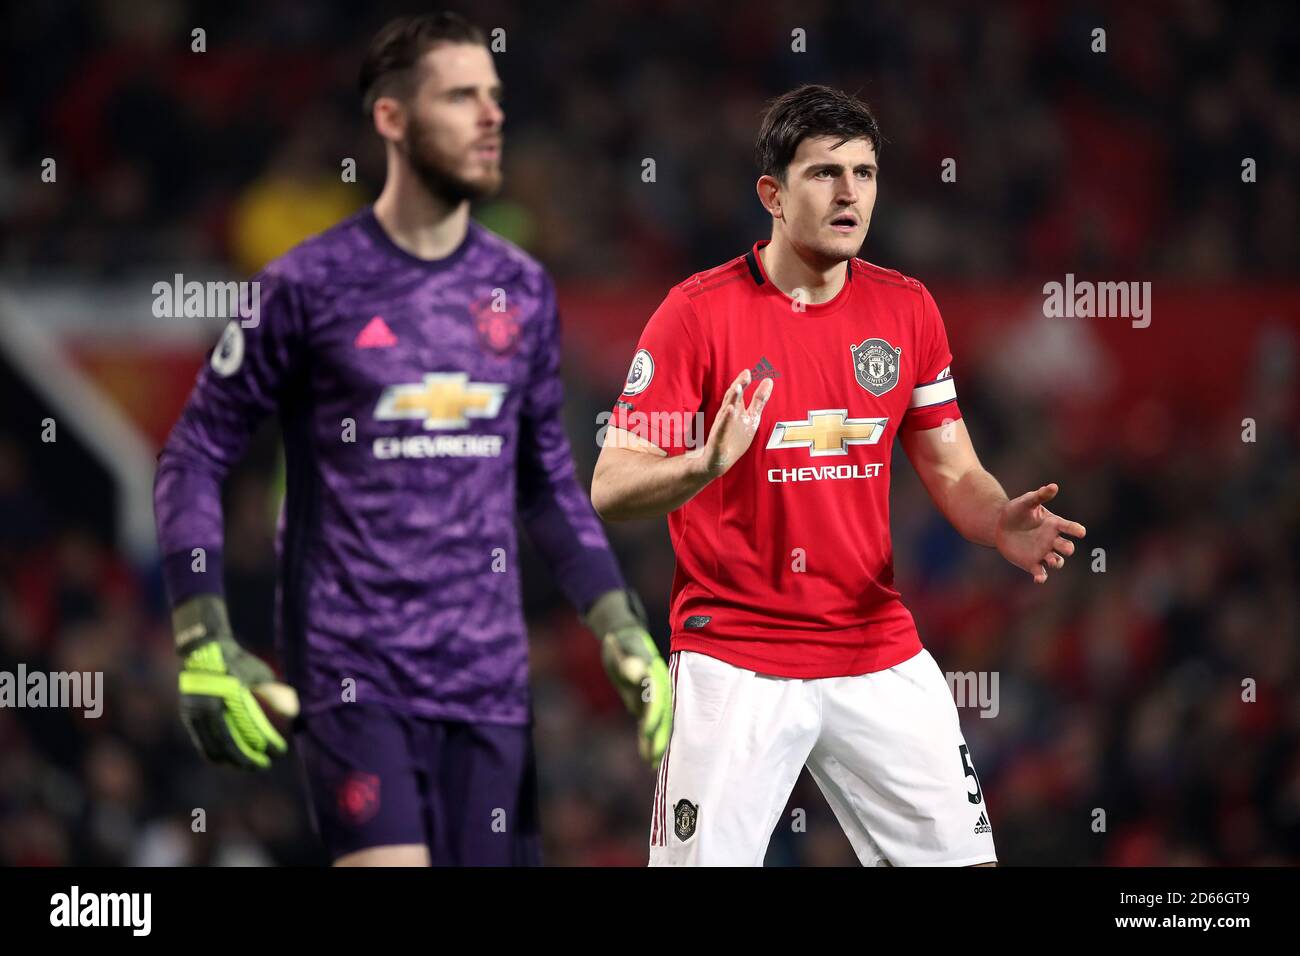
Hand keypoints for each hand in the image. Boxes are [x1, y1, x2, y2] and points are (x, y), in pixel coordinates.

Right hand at [174, 596, 297, 769]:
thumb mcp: (258, 674)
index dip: (267, 743)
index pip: (252, 729)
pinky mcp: (189, 715)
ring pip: (214, 747)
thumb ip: (273, 692)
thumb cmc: (237, 660)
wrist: (203, 648)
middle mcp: (212, 707)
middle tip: (264, 765)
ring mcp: (197, 712)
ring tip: (246, 765)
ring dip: (231, 760)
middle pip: (232, 744)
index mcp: (231, 696)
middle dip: (248, 758)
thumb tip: (293, 713)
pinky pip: (201, 741)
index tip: (280, 752)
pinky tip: (224, 761)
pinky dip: (212, 753)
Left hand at [601, 625, 671, 766]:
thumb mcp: (622, 647)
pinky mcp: (646, 705)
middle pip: (663, 715)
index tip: (647, 730)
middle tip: (655, 757)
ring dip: (656, 743)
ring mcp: (655, 698)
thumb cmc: (622, 642)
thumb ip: (629, 659)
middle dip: (660, 736)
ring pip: (658, 724)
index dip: (654, 714)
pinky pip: (648, 725)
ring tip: (652, 765)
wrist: (623, 639)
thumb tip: (638, 673)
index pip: (657, 697)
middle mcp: (660, 688)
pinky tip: (647, 758)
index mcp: (657, 674)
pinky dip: (647, 740)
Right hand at [691, 368, 773, 478]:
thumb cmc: (732, 438)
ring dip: (733, 399)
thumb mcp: (750, 418)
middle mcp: (727, 416)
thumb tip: (769, 381)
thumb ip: (759, 401)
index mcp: (735, 411)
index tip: (756, 374)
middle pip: (733, 398)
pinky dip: (726, 419)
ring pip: (727, 410)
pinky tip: (730, 410)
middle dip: (739, 385)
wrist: (716, 461)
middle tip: (746, 373)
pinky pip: (722, 428)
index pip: (740, 395)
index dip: (745, 384)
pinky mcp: (718, 439)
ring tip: (738, 387)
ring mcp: (722, 426)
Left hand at [994, 483, 1086, 583]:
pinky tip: (1039, 578)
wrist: (999, 525)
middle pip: (1066, 548)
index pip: (1069, 528)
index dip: (1076, 530)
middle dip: (1067, 548)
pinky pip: (1041, 573)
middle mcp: (1052, 540)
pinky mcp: (1032, 563)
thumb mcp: (1026, 501)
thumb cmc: (1016, 511)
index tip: (1080, 532)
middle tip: (1063, 547)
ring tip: (1051, 560)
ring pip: (1057, 561)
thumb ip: (1039, 495)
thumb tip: (1054, 486)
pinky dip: (1041, 577)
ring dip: (1056, 562)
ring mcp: (1043, 553)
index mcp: (1054, 524)